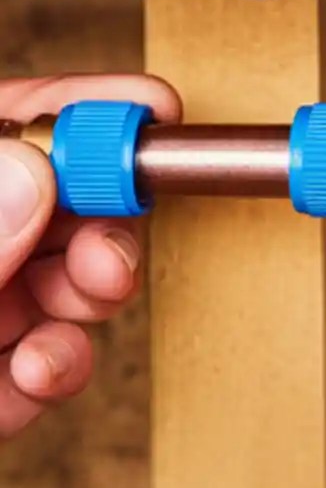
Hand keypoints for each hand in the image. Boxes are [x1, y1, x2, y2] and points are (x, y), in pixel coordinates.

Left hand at [0, 75, 179, 437]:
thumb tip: (32, 173)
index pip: (10, 122)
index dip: (81, 109)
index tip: (149, 112)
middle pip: (55, 200)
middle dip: (100, 225)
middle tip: (108, 253)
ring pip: (60, 281)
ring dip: (86, 305)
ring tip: (68, 325)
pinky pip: (40, 363)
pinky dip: (52, 375)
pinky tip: (28, 378)